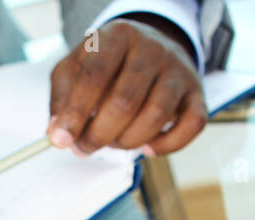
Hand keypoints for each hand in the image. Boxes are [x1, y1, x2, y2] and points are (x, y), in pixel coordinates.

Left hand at [48, 19, 205, 156]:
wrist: (152, 46)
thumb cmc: (108, 63)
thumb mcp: (75, 68)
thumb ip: (62, 99)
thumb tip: (58, 134)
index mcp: (117, 37)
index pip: (95, 77)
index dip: (76, 113)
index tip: (62, 140)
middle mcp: (151, 49)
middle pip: (124, 101)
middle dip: (98, 135)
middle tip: (84, 147)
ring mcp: (177, 70)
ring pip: (155, 116)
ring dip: (127, 142)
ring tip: (113, 142)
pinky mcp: (196, 93)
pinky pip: (191, 126)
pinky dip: (167, 145)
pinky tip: (147, 146)